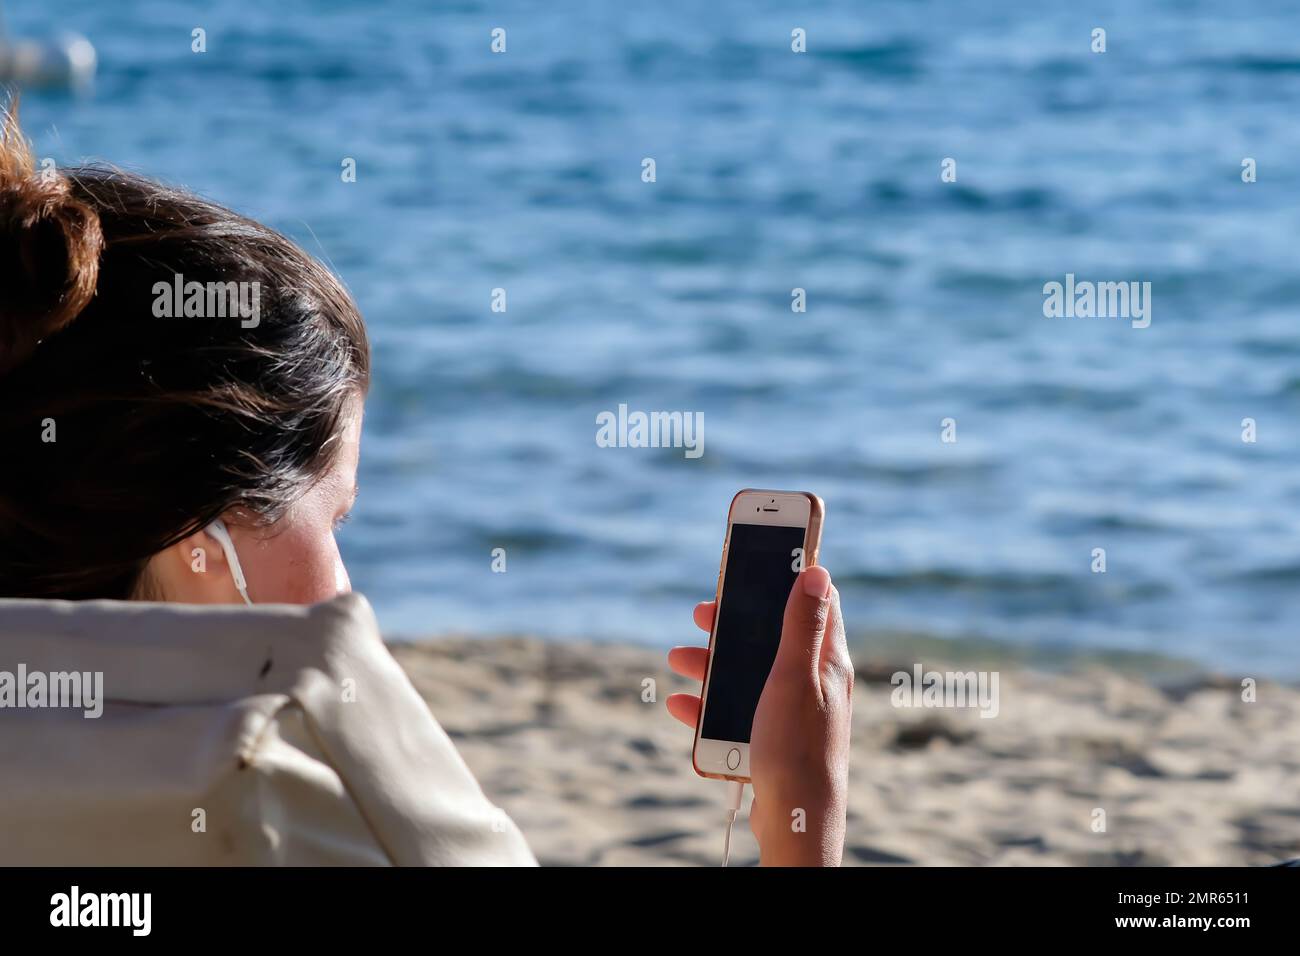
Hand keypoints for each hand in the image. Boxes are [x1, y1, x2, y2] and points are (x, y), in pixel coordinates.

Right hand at [667, 566, 852, 865]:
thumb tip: (817, 570)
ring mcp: (790, 711)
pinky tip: (681, 704)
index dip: (786, 579)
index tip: (758, 561)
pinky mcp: (770, 737)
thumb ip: (802, 625)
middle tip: (702, 612)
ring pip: (747, 673)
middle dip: (733, 623)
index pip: (815, 603)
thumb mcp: (795, 677)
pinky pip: (734, 711)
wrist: (795, 820)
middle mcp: (812, 682)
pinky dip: (707, 704)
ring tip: (679, 657)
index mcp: (826, 661)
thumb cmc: (799, 748)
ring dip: (712, 663)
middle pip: (770, 636)